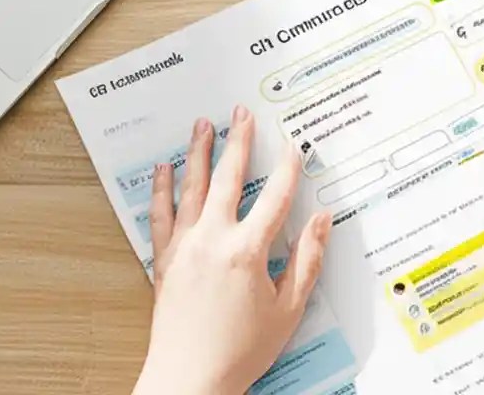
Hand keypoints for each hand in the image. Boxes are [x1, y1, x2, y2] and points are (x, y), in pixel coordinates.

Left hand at [133, 106, 332, 394]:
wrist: (189, 379)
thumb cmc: (240, 351)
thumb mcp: (288, 308)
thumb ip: (307, 260)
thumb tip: (322, 222)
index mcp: (248, 251)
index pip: (276, 197)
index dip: (288, 168)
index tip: (294, 146)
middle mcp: (213, 240)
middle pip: (229, 178)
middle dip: (238, 142)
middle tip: (242, 115)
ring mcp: (185, 247)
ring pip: (192, 188)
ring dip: (199, 153)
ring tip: (203, 126)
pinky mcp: (164, 260)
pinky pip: (162, 215)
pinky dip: (163, 190)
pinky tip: (164, 170)